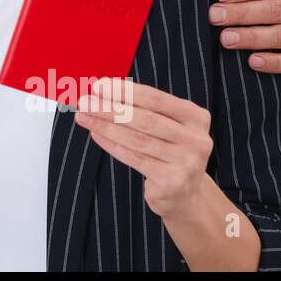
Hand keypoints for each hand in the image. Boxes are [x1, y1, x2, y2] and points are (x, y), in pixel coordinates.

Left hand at [74, 79, 211, 220]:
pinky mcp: (172, 182)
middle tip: (84, 102)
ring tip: (83, 116)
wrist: (185, 194)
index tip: (99, 86)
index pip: (156, 99)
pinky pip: (134, 159)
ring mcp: (186, 163)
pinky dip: (111, 144)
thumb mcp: (166, 125)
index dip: (126, 91)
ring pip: (137, 140)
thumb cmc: (169, 150)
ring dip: (105, 126)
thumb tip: (102, 92)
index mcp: (197, 118)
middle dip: (110, 109)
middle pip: (145, 120)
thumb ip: (142, 108)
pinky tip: (96, 134)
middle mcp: (197, 140)